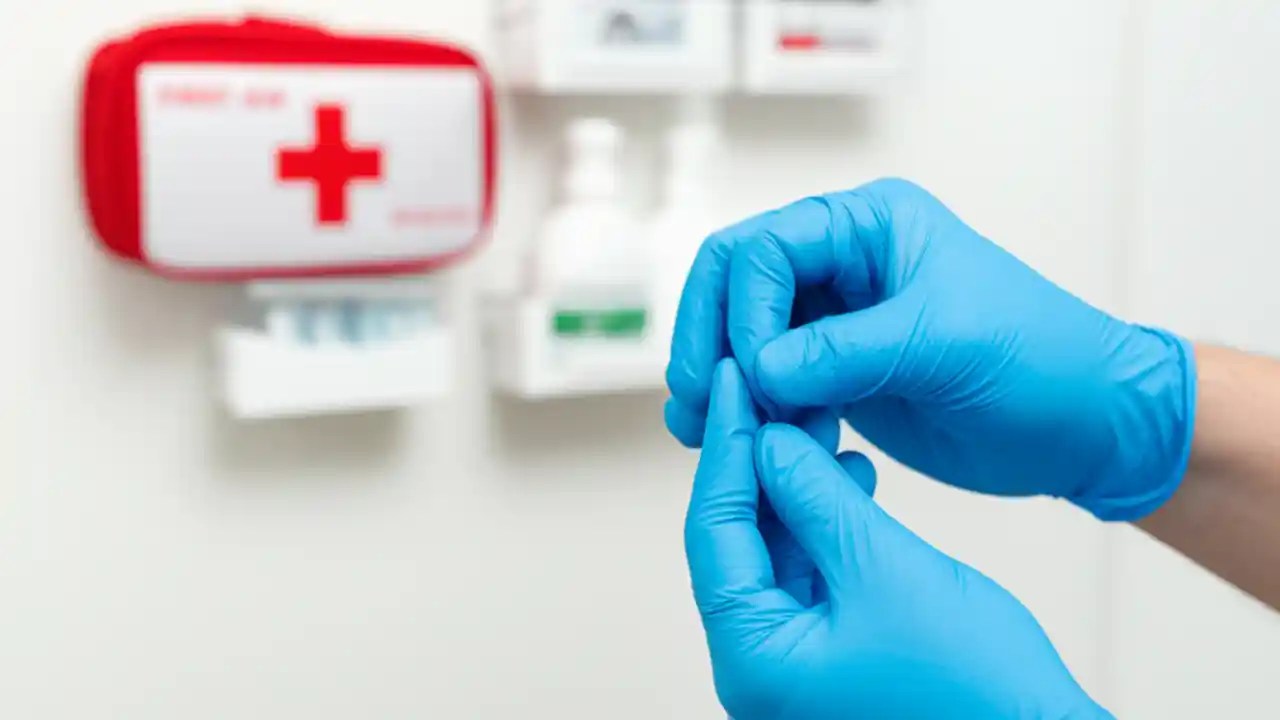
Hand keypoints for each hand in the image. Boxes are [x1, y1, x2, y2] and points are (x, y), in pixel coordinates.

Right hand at [667, 178, 1195, 520]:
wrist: (1085, 426)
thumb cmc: (1042, 360)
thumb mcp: (946, 344)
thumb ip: (847, 352)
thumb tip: (758, 368)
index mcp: (870, 226)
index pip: (767, 250)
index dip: (745, 311)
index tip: (758, 372)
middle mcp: (844, 263)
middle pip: (735, 283)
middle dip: (708, 337)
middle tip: (696, 397)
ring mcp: (836, 319)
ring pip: (741, 334)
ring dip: (716, 377)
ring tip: (700, 430)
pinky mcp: (836, 372)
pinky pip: (767, 380)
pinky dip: (745, 407)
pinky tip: (733, 440)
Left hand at [686, 360, 1110, 718]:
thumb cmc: (979, 688)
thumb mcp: (886, 570)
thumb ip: (817, 499)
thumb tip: (768, 442)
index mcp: (753, 660)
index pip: (713, 532)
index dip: (725, 447)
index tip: (734, 379)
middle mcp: (760, 668)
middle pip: (738, 542)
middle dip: (760, 462)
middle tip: (777, 391)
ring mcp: (796, 666)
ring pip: (776, 553)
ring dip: (799, 488)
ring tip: (822, 422)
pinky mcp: (835, 657)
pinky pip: (812, 575)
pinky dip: (828, 524)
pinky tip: (853, 475)